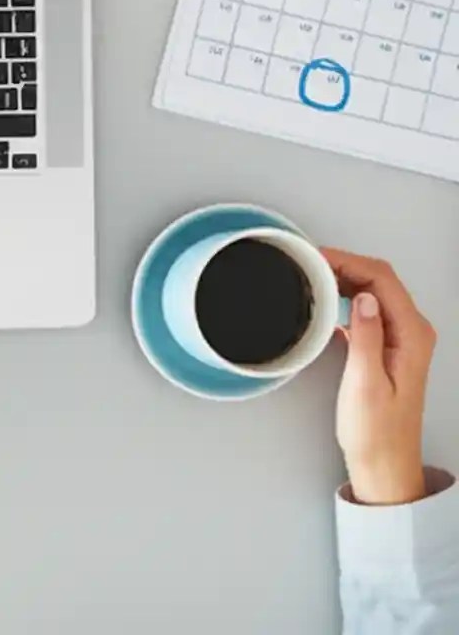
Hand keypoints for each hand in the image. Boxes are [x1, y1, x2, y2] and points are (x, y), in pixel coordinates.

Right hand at [323, 249, 434, 505]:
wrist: (384, 462)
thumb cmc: (375, 431)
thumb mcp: (366, 383)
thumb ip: (367, 337)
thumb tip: (365, 298)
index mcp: (411, 335)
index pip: (382, 280)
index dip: (348, 261)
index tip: (316, 256)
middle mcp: (411, 331)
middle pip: (379, 280)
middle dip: (343, 264)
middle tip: (307, 262)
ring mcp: (400, 338)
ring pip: (372, 292)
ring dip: (342, 280)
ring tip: (309, 277)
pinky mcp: (386, 346)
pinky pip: (367, 310)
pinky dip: (344, 299)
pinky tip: (322, 303)